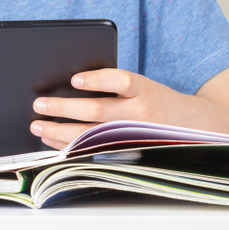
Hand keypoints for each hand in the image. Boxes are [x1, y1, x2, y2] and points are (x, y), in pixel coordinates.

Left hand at [29, 68, 190, 148]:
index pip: (121, 80)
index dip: (98, 80)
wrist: (190, 125)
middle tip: (38, 104)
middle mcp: (138, 112)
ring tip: (38, 125)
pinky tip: (57, 141)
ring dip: (60, 130)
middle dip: (64, 108)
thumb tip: (66, 84)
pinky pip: (95, 149)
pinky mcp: (127, 149)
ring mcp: (132, 134)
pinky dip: (73, 146)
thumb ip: (113, 85)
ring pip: (92, 134)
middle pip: (97, 110)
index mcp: (142, 88)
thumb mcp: (141, 85)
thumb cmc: (154, 100)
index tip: (75, 79)